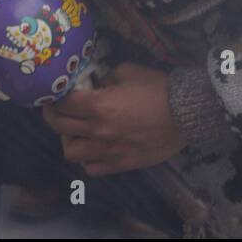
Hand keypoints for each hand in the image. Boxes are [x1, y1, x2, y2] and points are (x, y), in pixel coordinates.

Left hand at [41, 63, 185, 175]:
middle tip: (58, 110)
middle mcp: (98, 130)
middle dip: (53, 116)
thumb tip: (94, 84)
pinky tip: (93, 149)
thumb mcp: (127, 71)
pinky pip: (92, 169)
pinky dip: (87, 160)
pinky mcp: (122, 164)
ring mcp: (109, 150)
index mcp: (97, 105)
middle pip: (59, 126)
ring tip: (76, 132)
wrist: (189, 114)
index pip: (60, 103)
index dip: (53, 97)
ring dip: (69, 140)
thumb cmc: (159, 89)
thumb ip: (104, 77)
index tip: (53, 94)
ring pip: (70, 152)